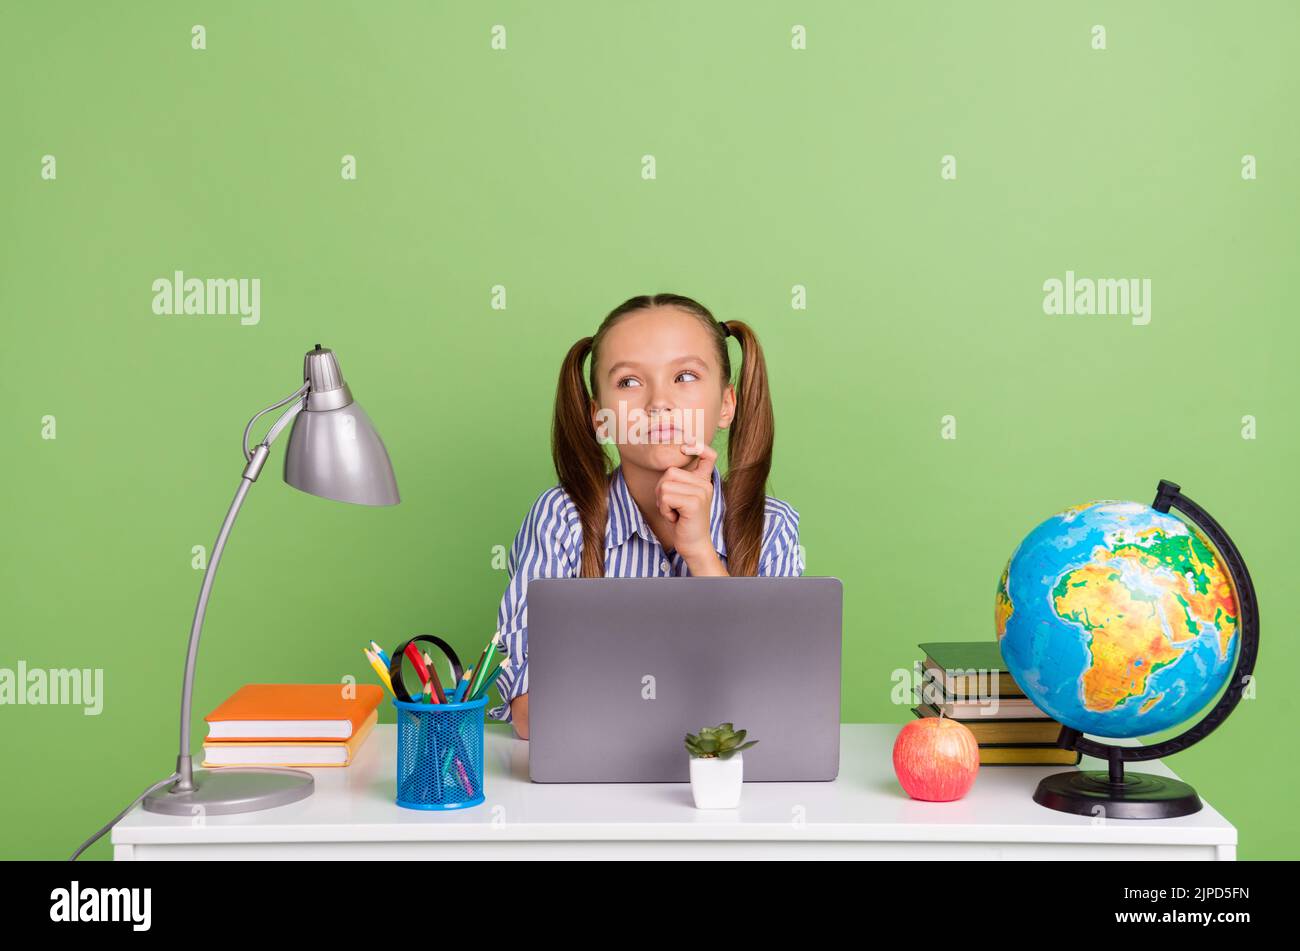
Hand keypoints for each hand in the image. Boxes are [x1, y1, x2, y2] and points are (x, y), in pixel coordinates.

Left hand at [655, 441, 717, 562]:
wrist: (693, 545)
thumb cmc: (683, 522)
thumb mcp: (681, 497)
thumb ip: (679, 480)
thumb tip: (673, 460)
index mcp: (703, 481)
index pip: (708, 455)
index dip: (698, 446)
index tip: (687, 446)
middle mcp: (705, 484)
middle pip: (669, 472)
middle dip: (662, 491)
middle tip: (673, 507)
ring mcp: (701, 492)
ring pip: (665, 486)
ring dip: (662, 503)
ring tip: (675, 513)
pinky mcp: (694, 502)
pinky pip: (666, 497)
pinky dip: (664, 510)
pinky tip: (676, 518)